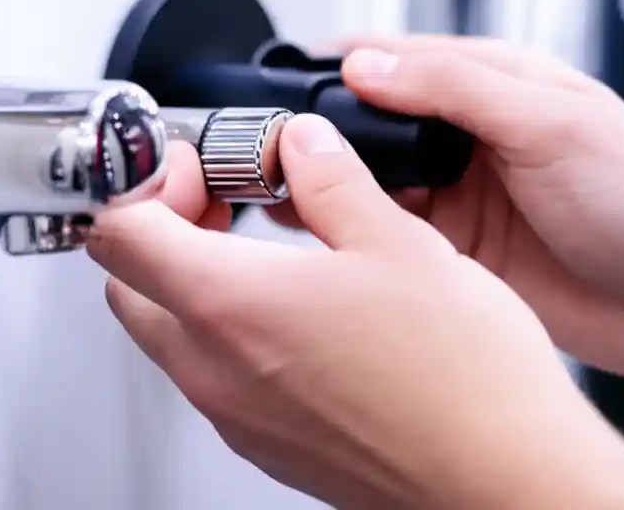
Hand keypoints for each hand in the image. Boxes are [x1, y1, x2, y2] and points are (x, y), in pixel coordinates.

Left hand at [89, 118, 623, 508]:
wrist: (503, 480)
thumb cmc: (460, 380)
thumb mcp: (398, 242)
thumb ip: (331, 182)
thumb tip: (303, 146)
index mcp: (230, 305)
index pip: (119, 231)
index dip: (144, 182)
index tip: (197, 165)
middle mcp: (215, 369)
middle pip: (130, 285)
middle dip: (162, 229)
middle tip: (224, 200)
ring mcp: (237, 416)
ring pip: (170, 334)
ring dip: (195, 282)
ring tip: (270, 253)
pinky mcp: (269, 446)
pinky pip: (215, 378)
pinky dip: (231, 334)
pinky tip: (303, 314)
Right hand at [269, 36, 623, 380]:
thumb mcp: (549, 127)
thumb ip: (456, 89)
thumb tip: (367, 63)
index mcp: (498, 84)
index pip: (400, 57)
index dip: (339, 64)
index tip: (282, 80)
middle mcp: (472, 134)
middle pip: (375, 118)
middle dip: (321, 127)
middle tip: (269, 146)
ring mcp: (463, 193)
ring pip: (373, 176)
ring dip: (330, 179)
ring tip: (275, 189)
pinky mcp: (458, 250)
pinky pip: (390, 230)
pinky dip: (352, 227)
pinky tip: (315, 232)